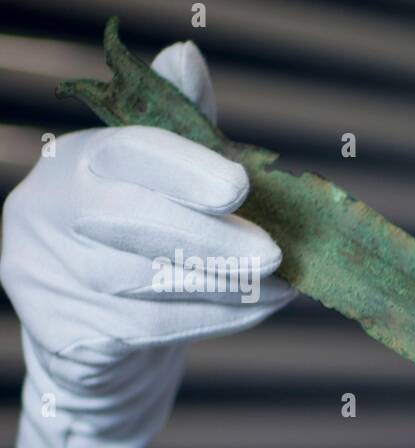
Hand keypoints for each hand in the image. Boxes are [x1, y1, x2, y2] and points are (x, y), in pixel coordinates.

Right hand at [0, 41, 294, 447]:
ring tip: (282, 285)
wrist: (107, 337)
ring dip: (225, 285)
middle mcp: (45, 211)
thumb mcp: (168, 181)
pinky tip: (258, 308)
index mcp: (75, 160)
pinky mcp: (63, 333)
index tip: (240, 187)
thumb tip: (187, 56)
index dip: (185, 169)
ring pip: (144, 282)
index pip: (127, 154)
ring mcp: (44, 274)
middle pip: (133, 222)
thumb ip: (184, 128)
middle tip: (273, 253)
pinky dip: (213, 318)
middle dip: (213, 240)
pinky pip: (149, 328)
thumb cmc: (150, 243)